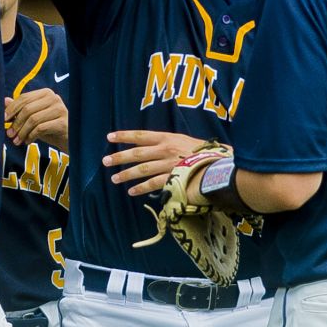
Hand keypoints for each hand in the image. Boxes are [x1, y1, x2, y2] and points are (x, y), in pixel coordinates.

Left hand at [6, 89, 67, 147]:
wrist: (67, 140)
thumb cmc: (49, 127)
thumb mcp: (32, 118)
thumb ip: (20, 109)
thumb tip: (4, 101)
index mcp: (45, 93)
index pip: (24, 98)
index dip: (11, 109)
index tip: (3, 119)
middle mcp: (54, 98)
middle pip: (28, 109)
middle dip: (16, 123)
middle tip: (9, 134)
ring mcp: (60, 109)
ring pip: (33, 119)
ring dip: (22, 132)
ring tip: (17, 141)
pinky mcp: (63, 123)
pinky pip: (41, 128)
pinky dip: (31, 136)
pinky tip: (28, 141)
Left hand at [105, 130, 219, 195]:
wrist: (220, 162)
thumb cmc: (205, 151)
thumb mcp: (186, 140)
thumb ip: (171, 143)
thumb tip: (157, 148)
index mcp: (168, 137)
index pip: (141, 135)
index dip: (124, 136)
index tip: (109, 137)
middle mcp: (165, 149)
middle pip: (137, 153)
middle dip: (119, 157)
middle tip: (105, 161)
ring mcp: (168, 164)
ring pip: (142, 169)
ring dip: (126, 174)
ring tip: (114, 178)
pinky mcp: (173, 178)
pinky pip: (153, 184)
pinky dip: (141, 188)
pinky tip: (131, 191)